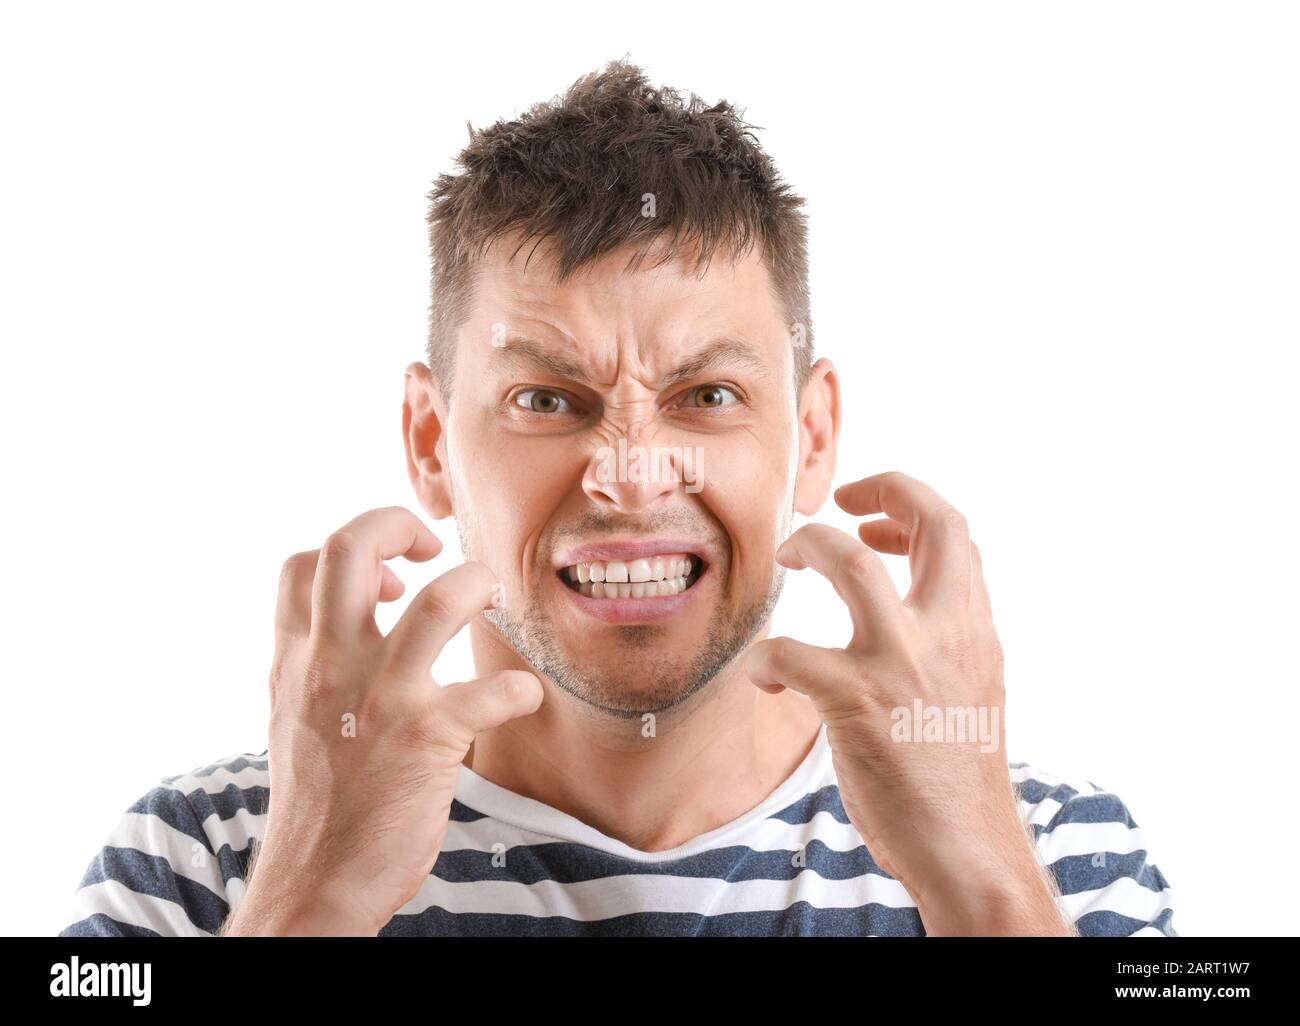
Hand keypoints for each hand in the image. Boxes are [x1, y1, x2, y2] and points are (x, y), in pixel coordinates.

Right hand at [222, 507, 543, 935]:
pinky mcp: (428, 738)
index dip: (347, 552)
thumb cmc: (315, 805)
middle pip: (349, 548)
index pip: (300, 567)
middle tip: (432, 548)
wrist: (313, 885)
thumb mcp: (292, 720)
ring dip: (476, 583)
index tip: (389, 579)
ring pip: (439, 601)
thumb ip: (316, 667)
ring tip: (490, 595)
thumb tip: (355, 620)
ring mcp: (382, 698)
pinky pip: (493, 690)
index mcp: (296, 663)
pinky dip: (519, 687)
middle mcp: (331, 668)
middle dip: (397, 523)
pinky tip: (522, 695)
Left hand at [746, 472, 1062, 932]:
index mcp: (974, 630)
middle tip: (829, 509)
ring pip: (847, 562)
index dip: (909, 504)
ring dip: (810, 546)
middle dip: (880, 488)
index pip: (956, 531)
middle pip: (928, 521)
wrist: (969, 851)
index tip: (872, 522)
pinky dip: (765, 657)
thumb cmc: (958, 777)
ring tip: (787, 559)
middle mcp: (947, 635)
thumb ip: (947, 639)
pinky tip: (765, 678)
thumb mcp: (973, 688)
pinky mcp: (855, 704)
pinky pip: (787, 652)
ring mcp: (900, 665)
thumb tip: (913, 602)